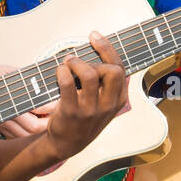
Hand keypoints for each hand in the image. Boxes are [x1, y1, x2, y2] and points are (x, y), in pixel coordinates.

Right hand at [0, 63, 58, 137]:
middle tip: (58, 114)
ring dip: (39, 130)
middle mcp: (7, 115)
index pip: (37, 109)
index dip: (51, 108)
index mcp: (11, 99)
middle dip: (49, 123)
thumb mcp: (9, 71)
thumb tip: (44, 82)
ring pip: (26, 135)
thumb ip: (26, 79)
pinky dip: (28, 133)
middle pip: (34, 128)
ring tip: (48, 120)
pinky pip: (17, 136)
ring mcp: (2, 122)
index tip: (60, 101)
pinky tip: (34, 124)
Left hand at [42, 33, 128, 161]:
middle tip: (79, 61)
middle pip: (112, 70)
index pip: (121, 69)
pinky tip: (59, 72)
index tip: (94, 36)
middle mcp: (108, 105)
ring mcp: (90, 110)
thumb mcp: (104, 104)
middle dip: (96, 58)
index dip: (107, 48)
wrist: (66, 144)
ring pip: (89, 74)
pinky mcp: (71, 112)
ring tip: (67, 64)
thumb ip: (107, 84)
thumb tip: (99, 51)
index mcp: (119, 100)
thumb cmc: (84, 118)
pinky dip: (62, 72)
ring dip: (76, 63)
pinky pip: (68, 83)